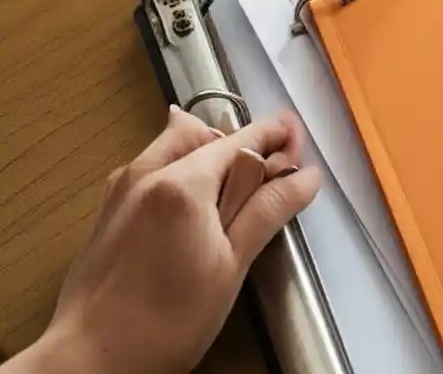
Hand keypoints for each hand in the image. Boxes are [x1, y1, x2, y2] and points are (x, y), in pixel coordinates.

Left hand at [4, 107, 319, 373]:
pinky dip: (182, 169)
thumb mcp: (232, 265)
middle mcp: (146, 173)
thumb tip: (304, 176)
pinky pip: (152, 168)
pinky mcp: (109, 210)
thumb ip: (268, 211)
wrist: (93, 359)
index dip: (275, 137)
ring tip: (235, 189)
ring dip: (210, 153)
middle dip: (242, 144)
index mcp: (182, 183)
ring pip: (175, 147)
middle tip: (273, 172)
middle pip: (205, 134)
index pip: (242, 140)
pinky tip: (196, 204)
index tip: (298, 141)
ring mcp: (121, 189)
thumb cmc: (167, 320)